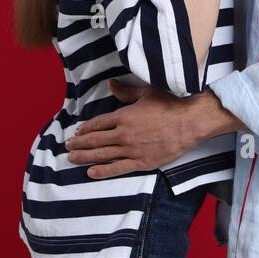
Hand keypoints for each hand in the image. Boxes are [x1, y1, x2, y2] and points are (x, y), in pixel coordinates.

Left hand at [65, 80, 197, 177]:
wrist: (190, 122)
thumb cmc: (171, 104)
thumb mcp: (146, 93)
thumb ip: (126, 91)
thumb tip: (110, 84)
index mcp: (123, 116)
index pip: (98, 124)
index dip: (85, 129)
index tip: (77, 133)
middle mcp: (124, 134)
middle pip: (95, 140)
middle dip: (79, 144)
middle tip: (68, 147)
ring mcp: (132, 149)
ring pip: (102, 154)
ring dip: (85, 157)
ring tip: (71, 159)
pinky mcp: (142, 162)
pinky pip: (118, 168)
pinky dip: (103, 171)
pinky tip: (90, 173)